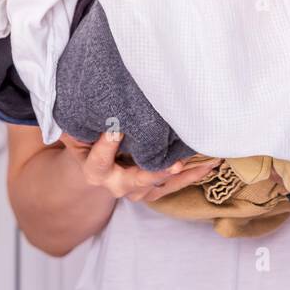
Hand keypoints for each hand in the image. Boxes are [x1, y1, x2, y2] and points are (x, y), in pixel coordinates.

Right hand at [59, 132, 221, 202]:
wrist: (94, 170)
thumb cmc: (87, 143)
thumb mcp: (77, 134)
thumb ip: (81, 123)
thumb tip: (87, 98)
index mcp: (94, 170)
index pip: (100, 160)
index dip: (107, 146)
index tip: (116, 130)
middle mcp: (116, 185)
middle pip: (136, 180)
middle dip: (156, 172)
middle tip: (174, 164)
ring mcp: (137, 191)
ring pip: (161, 184)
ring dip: (185, 173)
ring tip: (207, 162)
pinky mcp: (153, 191)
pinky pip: (175, 185)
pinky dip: (194, 175)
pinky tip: (212, 164)